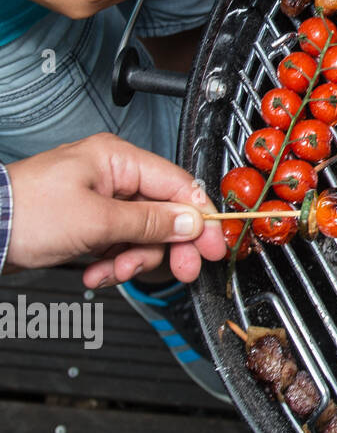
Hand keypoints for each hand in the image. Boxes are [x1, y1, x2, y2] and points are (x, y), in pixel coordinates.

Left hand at [5, 134, 227, 286]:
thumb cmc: (25, 213)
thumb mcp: (97, 221)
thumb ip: (150, 222)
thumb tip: (190, 222)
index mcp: (117, 160)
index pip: (178, 185)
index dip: (201, 218)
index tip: (214, 245)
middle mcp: (112, 176)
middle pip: (163, 214)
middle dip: (164, 247)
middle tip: (181, 270)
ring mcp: (100, 201)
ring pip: (141, 235)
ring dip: (130, 260)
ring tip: (109, 272)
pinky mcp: (88, 223)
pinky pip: (118, 244)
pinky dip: (111, 263)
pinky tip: (95, 272)